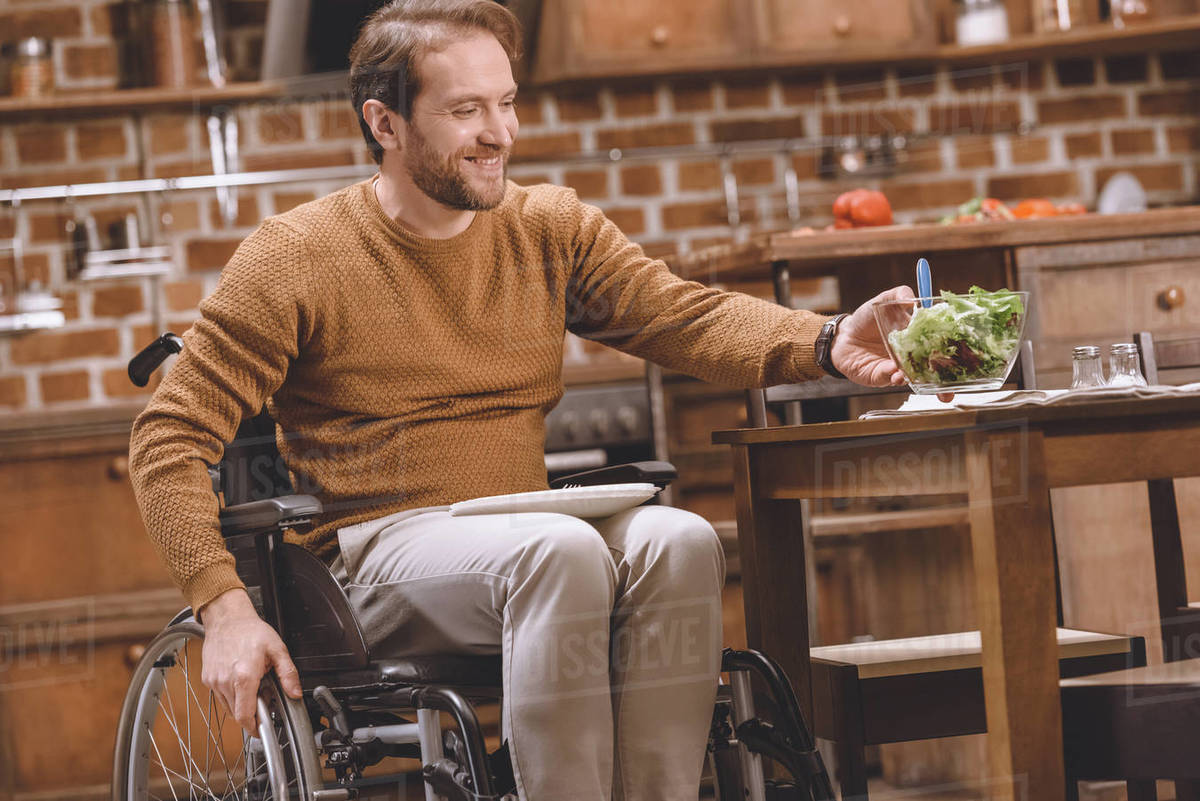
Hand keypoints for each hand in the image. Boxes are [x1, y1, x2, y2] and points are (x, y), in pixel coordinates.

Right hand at [198, 588, 301, 735]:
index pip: (245, 715)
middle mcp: (225, 682)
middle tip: (263, 697)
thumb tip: (295, 693)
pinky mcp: (207, 679)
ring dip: (241, 704)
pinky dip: (231, 695)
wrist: (227, 618)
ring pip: (228, 707)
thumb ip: (288, 674)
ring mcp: (214, 681)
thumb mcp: (277, 649)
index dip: (254, 727)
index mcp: (244, 677)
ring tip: (252, 685)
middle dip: (251, 713)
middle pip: (237, 714)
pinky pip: (220, 696)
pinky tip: (240, 680)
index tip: (261, 730)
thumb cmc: (250, 631)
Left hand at [831, 285, 953, 402]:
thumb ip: (899, 295)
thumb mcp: (883, 301)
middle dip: (943, 383)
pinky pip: (890, 378)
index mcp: (916, 339)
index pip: (938, 347)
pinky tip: (896, 372)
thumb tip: (914, 299)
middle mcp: (910, 357)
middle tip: (952, 388)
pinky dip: (895, 376)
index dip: (952, 353)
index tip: (964, 357)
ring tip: (923, 378)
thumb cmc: (865, 319)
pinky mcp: (880, 377)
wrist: (841, 336)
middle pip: (931, 372)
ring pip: (912, 378)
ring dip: (919, 380)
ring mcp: (896, 368)